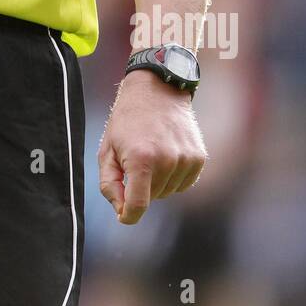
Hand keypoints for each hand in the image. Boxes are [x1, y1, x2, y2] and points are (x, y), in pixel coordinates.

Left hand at [98, 71, 206, 224]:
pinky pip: (184, 183)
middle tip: (135, 159)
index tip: (123, 215)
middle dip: (140, 187)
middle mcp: (167, 161)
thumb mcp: (107, 149)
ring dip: (157, 181)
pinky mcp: (199, 158)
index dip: (128, 215)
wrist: (157, 89)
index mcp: (141, 160)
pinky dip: (173, 176)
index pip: (138, 206)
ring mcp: (186, 159)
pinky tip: (166, 155)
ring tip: (151, 153)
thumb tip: (122, 211)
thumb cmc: (127, 120)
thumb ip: (110, 184)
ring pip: (168, 191)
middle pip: (152, 198)